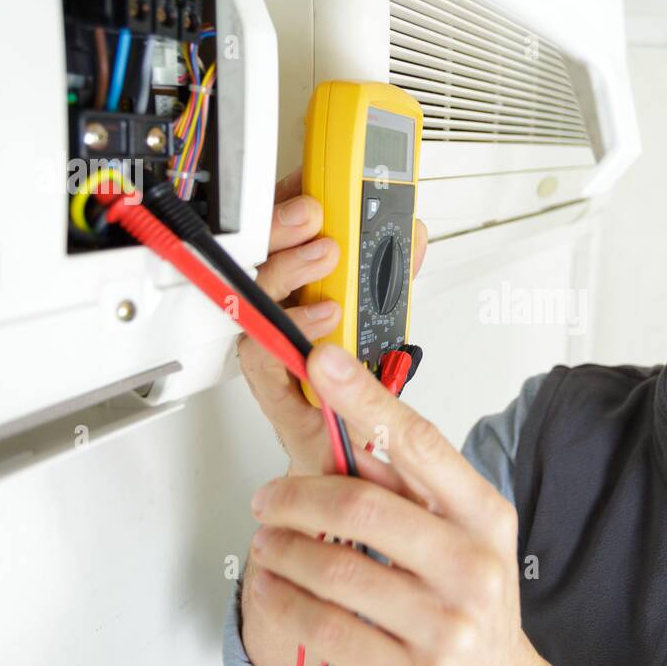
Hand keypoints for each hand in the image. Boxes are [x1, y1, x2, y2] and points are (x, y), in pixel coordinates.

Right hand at [238, 168, 427, 474]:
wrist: (361, 486)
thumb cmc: (362, 406)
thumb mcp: (383, 326)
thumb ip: (392, 279)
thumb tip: (413, 233)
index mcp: (305, 303)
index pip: (281, 242)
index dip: (284, 206)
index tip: (304, 179)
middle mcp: (283, 330)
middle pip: (259, 268)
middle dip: (278, 229)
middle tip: (311, 210)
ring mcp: (277, 363)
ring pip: (253, 309)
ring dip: (284, 273)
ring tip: (325, 254)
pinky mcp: (280, 399)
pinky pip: (265, 365)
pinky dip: (289, 337)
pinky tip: (322, 321)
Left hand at [246, 343, 618, 665]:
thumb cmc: (468, 607)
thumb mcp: (461, 537)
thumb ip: (409, 487)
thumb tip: (346, 419)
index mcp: (484, 518)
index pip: (419, 444)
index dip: (364, 399)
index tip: (323, 363)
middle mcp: (472, 568)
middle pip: (361, 508)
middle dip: (295, 498)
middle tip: (267, 499)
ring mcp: (446, 627)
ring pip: (333, 570)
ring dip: (281, 551)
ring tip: (267, 544)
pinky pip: (323, 627)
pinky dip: (282, 600)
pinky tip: (274, 587)